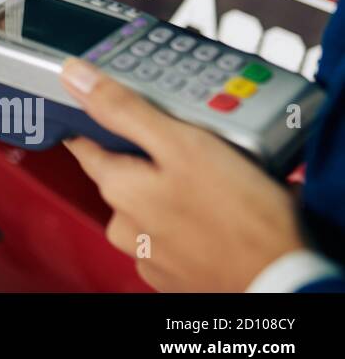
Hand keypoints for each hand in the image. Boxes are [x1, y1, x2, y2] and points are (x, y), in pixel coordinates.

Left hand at [60, 57, 306, 291]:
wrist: (283, 282)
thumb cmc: (238, 217)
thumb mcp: (179, 143)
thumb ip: (124, 109)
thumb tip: (74, 77)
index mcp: (117, 188)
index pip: (86, 143)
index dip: (97, 120)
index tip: (112, 106)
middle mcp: (124, 225)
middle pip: (124, 172)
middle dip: (151, 155)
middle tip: (192, 144)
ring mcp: (151, 254)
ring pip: (152, 204)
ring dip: (174, 189)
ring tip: (217, 180)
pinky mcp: (179, 273)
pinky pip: (177, 234)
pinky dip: (193, 220)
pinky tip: (222, 212)